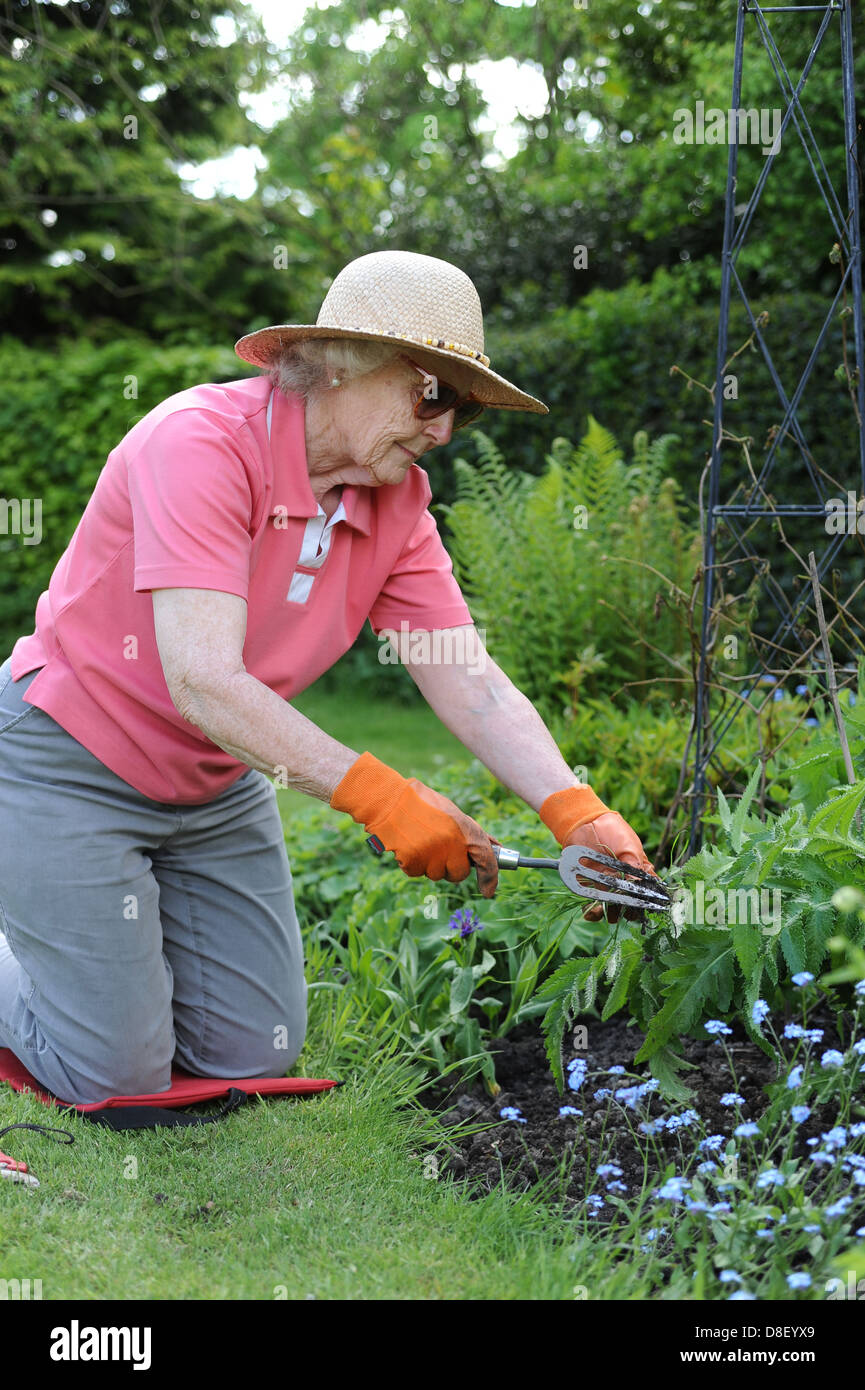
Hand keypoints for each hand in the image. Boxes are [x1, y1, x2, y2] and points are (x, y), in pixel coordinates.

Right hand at [329, 751, 499, 897]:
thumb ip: (474, 833)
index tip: (488, 891)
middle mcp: (451, 845)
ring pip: (436, 875)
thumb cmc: (423, 804)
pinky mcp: (412, 862)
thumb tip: (496, 847)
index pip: (486, 860)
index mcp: (465, 830)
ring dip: (430, 864)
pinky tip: (409, 844)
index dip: (490, 878)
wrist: (389, 800)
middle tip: (441, 851)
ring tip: (421, 840)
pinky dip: (413, 863)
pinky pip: (417, 872)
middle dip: (451, 867)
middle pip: (459, 874)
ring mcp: (431, 855)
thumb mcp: (453, 813)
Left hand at [563, 812, 658, 924]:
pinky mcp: (591, 886)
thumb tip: (638, 887)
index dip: (650, 902)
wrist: (587, 823)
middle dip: (630, 911)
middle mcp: (625, 883)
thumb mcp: (629, 847)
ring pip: (613, 907)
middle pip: (631, 904)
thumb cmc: (614, 832)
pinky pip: (593, 904)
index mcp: (640, 873)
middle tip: (628, 910)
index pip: (648, 892)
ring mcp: (608, 886)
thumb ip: (634, 868)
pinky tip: (592, 912)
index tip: (649, 907)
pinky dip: (593, 912)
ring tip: (611, 914)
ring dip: (612, 913)